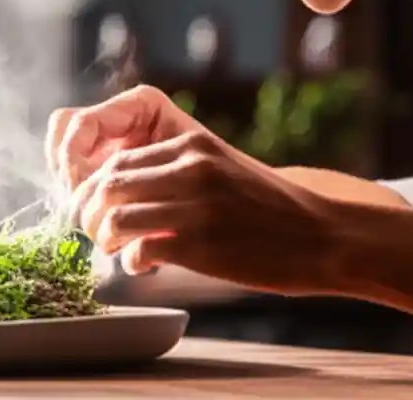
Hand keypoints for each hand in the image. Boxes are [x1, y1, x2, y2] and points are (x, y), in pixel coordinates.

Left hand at [45, 86, 337, 294]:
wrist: (323, 235)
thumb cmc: (269, 208)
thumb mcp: (222, 169)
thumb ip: (176, 172)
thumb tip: (119, 192)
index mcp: (193, 145)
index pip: (117, 160)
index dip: (94, 189)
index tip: (93, 210)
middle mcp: (191, 168)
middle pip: (108, 185)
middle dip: (89, 213)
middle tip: (95, 234)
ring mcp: (196, 205)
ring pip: (117, 217)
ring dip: (106, 239)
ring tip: (118, 250)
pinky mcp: (202, 243)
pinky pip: (140, 250)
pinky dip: (133, 262)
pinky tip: (147, 266)